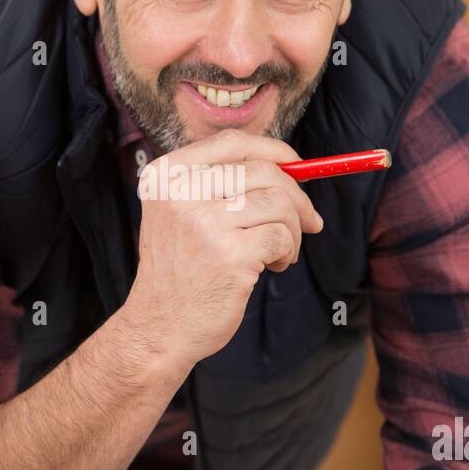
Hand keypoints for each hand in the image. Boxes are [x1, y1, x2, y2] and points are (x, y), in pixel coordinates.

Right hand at [118, 128, 322, 374]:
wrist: (160, 326)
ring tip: (278, 252)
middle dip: (296, 196)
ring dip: (292, 230)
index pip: (234, 143)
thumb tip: (291, 168)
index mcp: (168, 175)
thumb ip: (220, 184)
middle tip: (308, 221)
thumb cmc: (180, 269)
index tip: (296, 167)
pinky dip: (286, 251)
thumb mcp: (179, 213)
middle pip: (264, 170)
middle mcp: (181, 193)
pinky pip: (281, 236)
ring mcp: (204, 223)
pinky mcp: (229, 255)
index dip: (274, 150)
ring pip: (279, 203)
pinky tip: (270, 266)